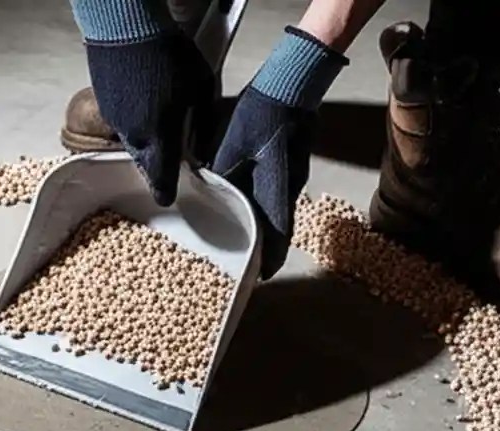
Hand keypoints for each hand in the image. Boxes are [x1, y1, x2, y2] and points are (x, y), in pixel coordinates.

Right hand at [84, 31, 215, 205]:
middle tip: (167, 164)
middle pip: (144, 162)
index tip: (167, 199)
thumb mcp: (201, 85)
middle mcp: (134, 134)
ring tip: (156, 130)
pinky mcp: (103, 104)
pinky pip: (120, 124)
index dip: (165, 191)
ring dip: (144, 142)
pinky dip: (131, 123)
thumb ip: (204, 123)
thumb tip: (204, 150)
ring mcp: (115, 120)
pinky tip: (141, 108)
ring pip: (131, 143)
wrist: (127, 26)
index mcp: (159, 134)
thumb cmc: (169, 55)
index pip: (161, 176)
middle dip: (155, 166)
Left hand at [212, 27, 346, 279]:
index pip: (277, 233)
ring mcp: (294, 177)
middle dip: (265, 248)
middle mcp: (290, 187)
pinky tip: (249, 207)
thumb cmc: (263, 113)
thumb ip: (220, 172)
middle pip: (278, 227)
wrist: (291, 84)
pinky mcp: (291, 166)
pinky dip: (265, 209)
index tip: (262, 275)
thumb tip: (205, 192)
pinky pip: (278, 196)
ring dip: (265, 228)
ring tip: (247, 240)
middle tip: (250, 263)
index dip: (270, 258)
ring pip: (278, 212)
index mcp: (277, 187)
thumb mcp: (232, 144)